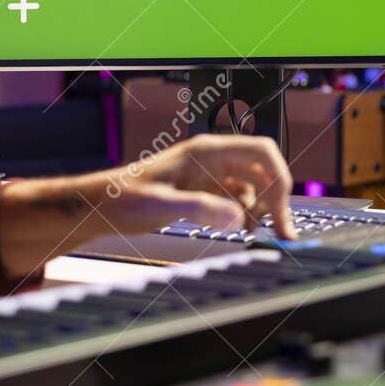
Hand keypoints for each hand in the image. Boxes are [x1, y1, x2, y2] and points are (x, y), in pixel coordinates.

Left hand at [110, 134, 295, 239]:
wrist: (102, 205)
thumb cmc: (124, 199)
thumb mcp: (162, 205)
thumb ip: (200, 208)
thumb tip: (238, 216)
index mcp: (206, 151)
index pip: (261, 151)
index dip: (280, 176)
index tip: (282, 209)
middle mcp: (212, 158)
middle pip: (263, 169)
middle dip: (277, 199)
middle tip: (281, 232)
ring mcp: (209, 173)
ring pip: (253, 184)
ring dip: (262, 208)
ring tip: (255, 234)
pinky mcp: (203, 189)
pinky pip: (237, 197)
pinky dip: (245, 212)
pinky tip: (239, 229)